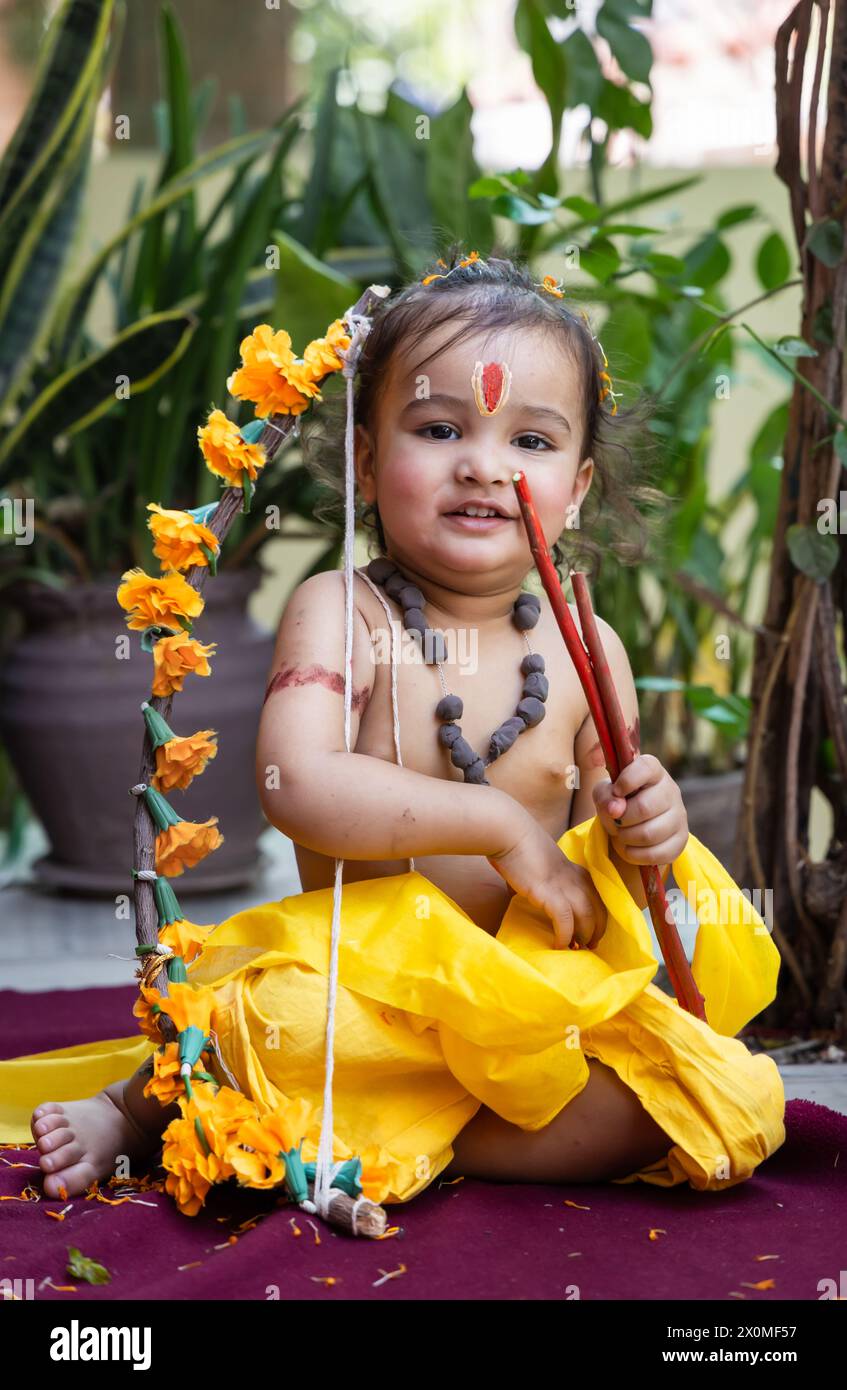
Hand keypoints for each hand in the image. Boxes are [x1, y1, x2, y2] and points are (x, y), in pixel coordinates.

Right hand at [487, 815, 606, 949]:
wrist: (509, 833)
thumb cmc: (519, 846)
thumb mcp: (543, 863)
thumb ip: (548, 878)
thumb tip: (539, 893)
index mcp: (576, 871)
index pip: (599, 899)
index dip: (599, 918)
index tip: (591, 933)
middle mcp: (576, 879)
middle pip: (599, 910)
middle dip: (596, 931)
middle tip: (588, 946)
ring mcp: (564, 886)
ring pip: (588, 917)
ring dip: (583, 936)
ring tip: (575, 948)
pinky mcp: (549, 893)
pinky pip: (565, 921)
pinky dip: (564, 935)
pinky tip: (558, 944)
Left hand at [592, 754, 688, 865]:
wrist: (631, 825)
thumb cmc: (618, 802)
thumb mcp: (604, 794)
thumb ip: (605, 795)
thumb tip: (616, 809)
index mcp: (653, 772)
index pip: (646, 768)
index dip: (627, 780)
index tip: (616, 791)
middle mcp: (671, 790)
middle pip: (644, 808)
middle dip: (622, 819)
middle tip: (616, 821)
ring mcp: (680, 816)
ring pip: (649, 834)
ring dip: (626, 838)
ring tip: (622, 834)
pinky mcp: (681, 840)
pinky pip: (656, 854)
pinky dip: (635, 855)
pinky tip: (631, 847)